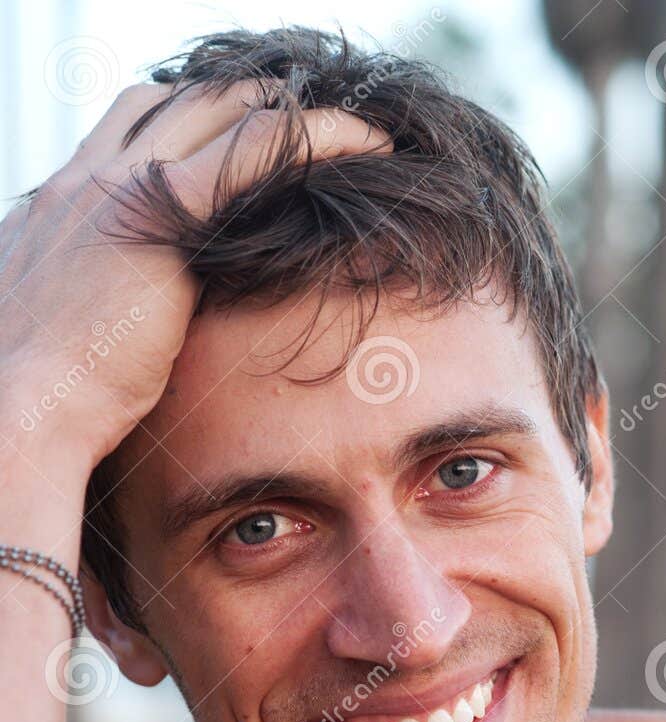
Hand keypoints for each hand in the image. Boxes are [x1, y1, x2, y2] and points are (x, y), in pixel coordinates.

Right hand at [0, 81, 389, 469]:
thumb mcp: (64, 346)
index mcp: (56, 209)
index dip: (185, 122)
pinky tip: (367, 144)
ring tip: (352, 131)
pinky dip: (318, 136)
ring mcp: (116, 188)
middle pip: (171, 102)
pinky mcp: (160, 214)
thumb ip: (96, 321)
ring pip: (216, 108)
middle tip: (305, 124)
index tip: (237, 141)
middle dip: (242, 102)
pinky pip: (257, 149)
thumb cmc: (43, 409)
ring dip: (287, 110)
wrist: (21, 412)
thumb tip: (125, 353)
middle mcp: (81, 182)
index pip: (124, 130)